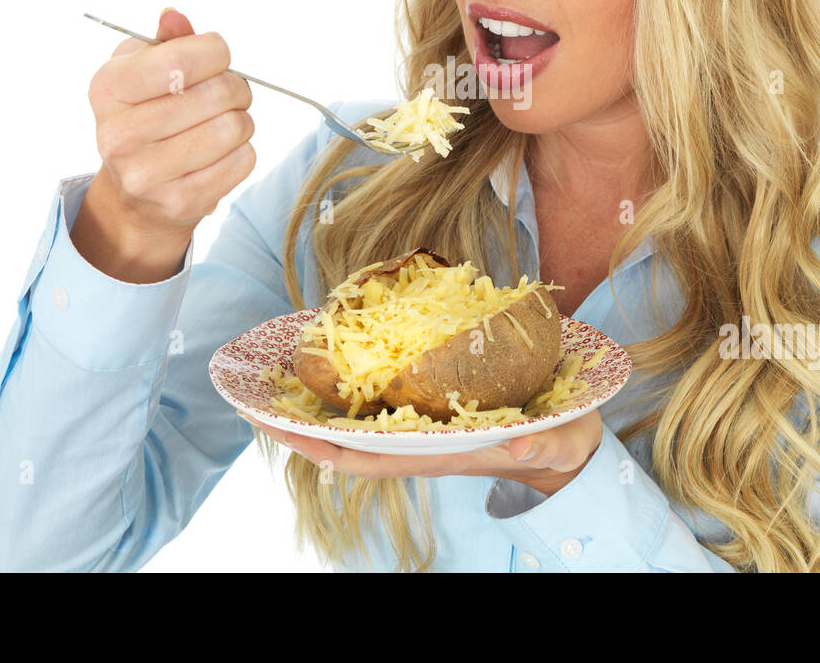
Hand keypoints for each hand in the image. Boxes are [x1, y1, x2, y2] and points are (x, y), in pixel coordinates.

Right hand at [87, 7, 255, 232]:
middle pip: (218, 93)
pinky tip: (220, 151)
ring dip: (241, 119)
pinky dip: (242, 150)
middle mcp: (120, 134)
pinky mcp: (180, 202)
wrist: (134, 193)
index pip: (181, 60)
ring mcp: (147, 174)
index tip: (217, 57)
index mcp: (108, 89)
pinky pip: (242, 161)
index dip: (215, 52)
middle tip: (228, 92)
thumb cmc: (144, 115)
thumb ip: (165, 42)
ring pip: (235, 128)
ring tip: (222, 121)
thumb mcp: (141, 69)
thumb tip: (175, 16)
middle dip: (236, 87)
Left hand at [240, 409, 603, 497]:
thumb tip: (520, 443)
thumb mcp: (558, 441)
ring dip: (315, 407)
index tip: (282, 429)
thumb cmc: (559, 443)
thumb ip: (543, 443)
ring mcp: (421, 428)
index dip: (321, 446)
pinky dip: (347, 388)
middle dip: (300, 427)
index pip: (367, 458)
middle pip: (345, 443)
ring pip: (355, 424)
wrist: (565, 445)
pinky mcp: (431, 409)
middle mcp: (420, 443)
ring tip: (276, 378)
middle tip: (254, 401)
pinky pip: (376, 404)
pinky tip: (331, 361)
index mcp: (440, 453)